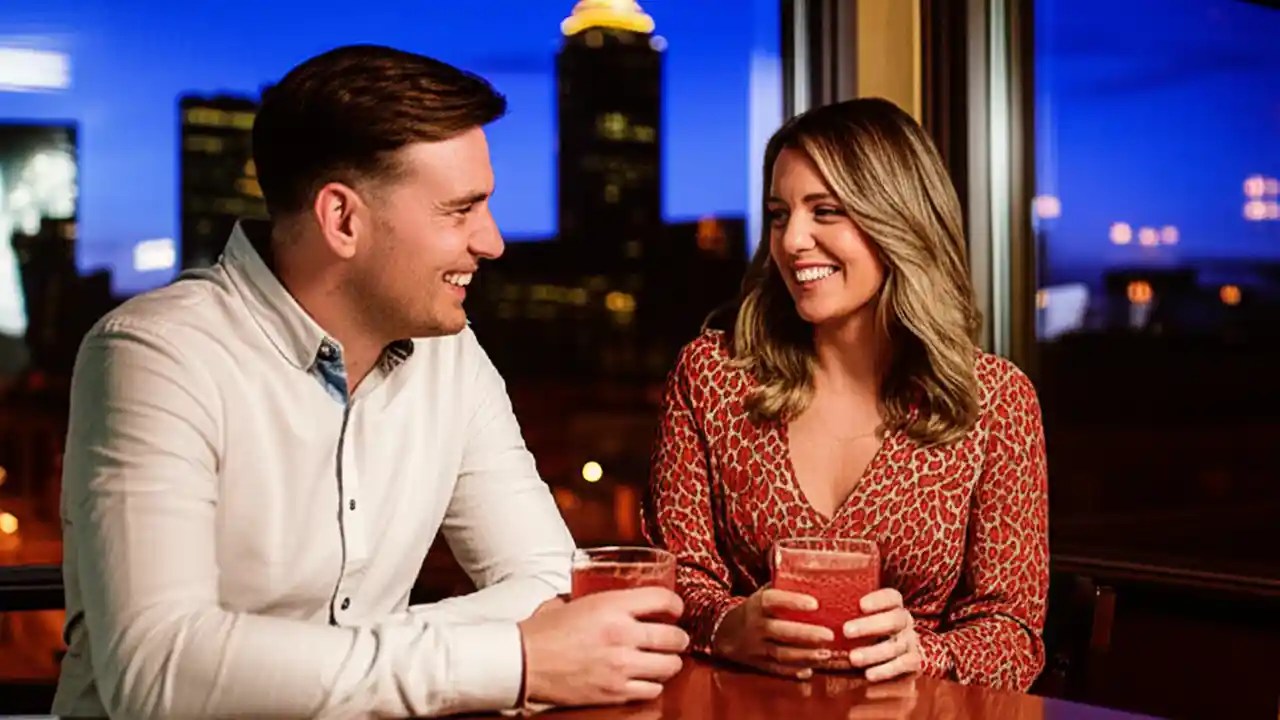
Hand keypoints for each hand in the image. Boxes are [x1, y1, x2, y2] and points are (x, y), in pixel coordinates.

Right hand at [518, 587, 689, 706]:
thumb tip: (598, 591)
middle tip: (676, 638)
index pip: (663, 600)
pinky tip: (645, 678)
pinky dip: (652, 684)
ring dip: (669, 662)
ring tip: (664, 660)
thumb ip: (592, 598)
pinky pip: (651, 689)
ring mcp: (620, 666)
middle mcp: (622, 635)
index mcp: (612, 607)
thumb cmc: (540, 632)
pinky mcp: (614, 692)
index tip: (676, 609)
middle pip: (674, 637)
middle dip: (679, 638)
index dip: (676, 604)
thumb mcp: (570, 602)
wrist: (522, 664)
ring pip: (669, 666)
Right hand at [712, 586, 834, 678]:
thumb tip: (804, 568)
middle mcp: (755, 625)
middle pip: (780, 630)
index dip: (793, 601)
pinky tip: (809, 671)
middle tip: (830, 635)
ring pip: (780, 653)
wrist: (723, 632)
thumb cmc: (752, 610)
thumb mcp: (761, 594)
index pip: (773, 600)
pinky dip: (792, 672)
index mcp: (757, 605)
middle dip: (806, 634)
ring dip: (804, 655)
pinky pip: (775, 669)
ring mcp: (755, 646)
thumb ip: (781, 586)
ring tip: (826, 654)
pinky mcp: (757, 663)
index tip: (815, 603)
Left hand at [841, 589, 920, 681]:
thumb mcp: (859, 620)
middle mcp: (905, 622)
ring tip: (853, 658)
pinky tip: (869, 675)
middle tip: (846, 631)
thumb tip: (815, 604)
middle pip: (895, 619)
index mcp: (893, 606)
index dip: (878, 600)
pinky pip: (905, 665)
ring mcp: (911, 641)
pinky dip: (887, 670)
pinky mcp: (914, 662)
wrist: (895, 661)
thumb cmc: (868, 634)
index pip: (891, 597)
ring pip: (897, 645)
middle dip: (870, 625)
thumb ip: (844, 612)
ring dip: (874, 652)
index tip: (860, 605)